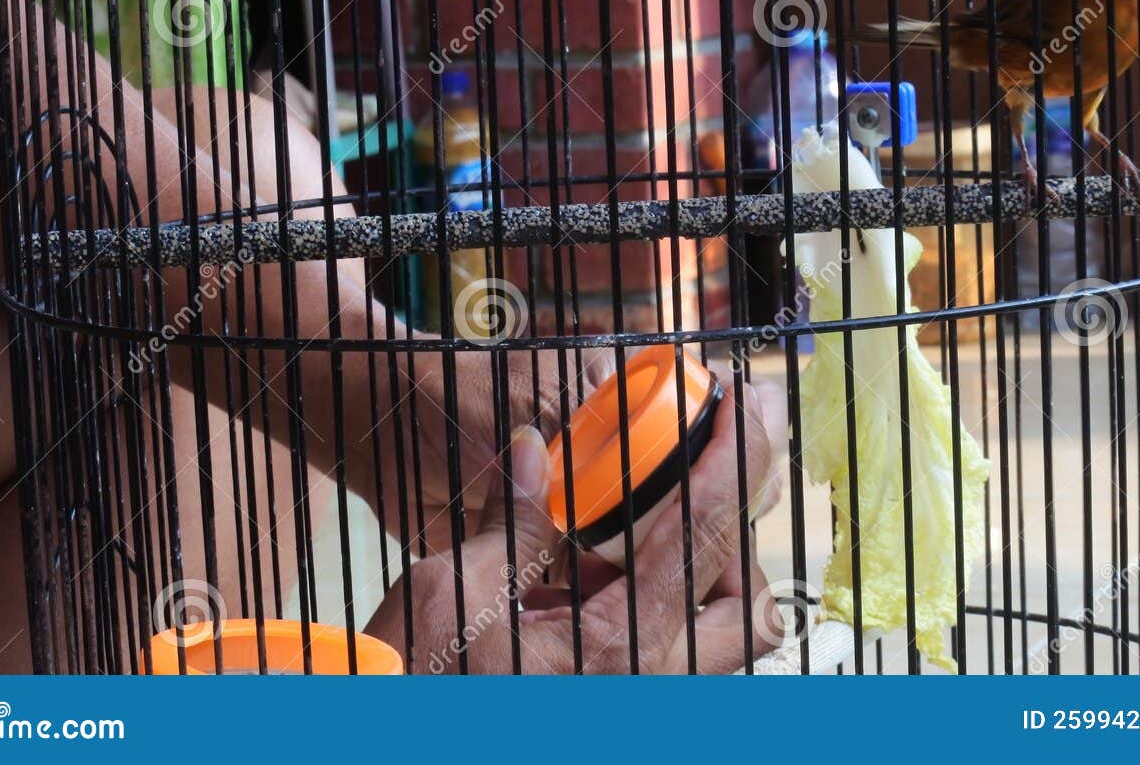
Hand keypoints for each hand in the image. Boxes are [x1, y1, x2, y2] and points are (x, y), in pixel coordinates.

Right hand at [369, 387, 782, 673]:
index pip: (702, 538)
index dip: (734, 461)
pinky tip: (590, 575)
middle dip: (735, 542)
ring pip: (715, 638)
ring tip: (640, 528)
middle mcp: (643, 686)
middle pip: (747, 611)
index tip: (745, 408)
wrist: (392, 735)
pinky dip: (648, 602)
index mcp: (613, 652)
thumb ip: (511, 522)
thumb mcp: (451, 592)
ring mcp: (632, 701)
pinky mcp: (608, 703)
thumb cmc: (415, 683)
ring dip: (696, 577)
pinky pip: (663, 651)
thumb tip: (537, 454)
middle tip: (698, 486)